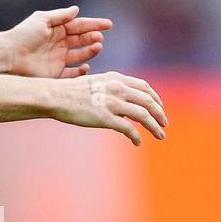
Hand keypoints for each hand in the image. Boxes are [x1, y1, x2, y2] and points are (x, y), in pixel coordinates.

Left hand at [6, 5, 109, 78]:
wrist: (9, 55)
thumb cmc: (23, 35)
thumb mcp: (42, 19)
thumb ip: (60, 16)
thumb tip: (77, 10)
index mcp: (57, 29)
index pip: (79, 26)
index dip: (94, 25)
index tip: (109, 25)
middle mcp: (59, 44)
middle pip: (81, 40)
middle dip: (93, 38)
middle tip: (99, 38)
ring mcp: (58, 59)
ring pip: (80, 56)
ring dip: (90, 52)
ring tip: (97, 47)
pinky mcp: (54, 74)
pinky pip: (72, 74)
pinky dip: (80, 72)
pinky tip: (86, 67)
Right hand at [47, 71, 167, 144]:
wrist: (56, 96)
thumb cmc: (71, 92)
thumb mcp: (96, 83)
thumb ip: (112, 89)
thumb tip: (124, 105)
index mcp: (116, 78)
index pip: (144, 87)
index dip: (156, 98)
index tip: (160, 107)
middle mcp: (118, 88)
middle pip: (148, 101)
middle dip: (160, 113)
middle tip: (164, 124)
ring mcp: (112, 103)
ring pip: (144, 115)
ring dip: (155, 126)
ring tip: (160, 135)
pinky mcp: (105, 118)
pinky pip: (128, 128)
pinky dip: (136, 136)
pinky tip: (138, 142)